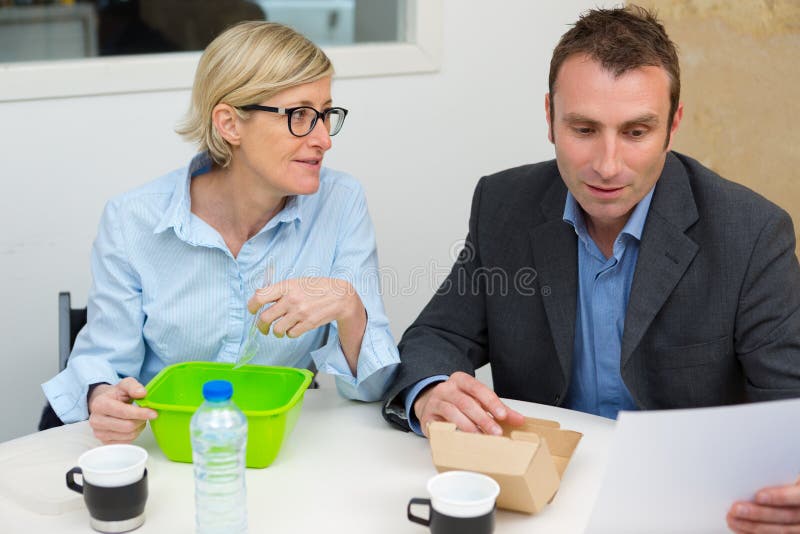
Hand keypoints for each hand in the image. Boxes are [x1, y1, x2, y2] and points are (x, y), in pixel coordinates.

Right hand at [88, 377, 157, 443]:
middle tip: (146, 414)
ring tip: (138, 418)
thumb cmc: (116, 395)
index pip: (123, 412)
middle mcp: (96, 420)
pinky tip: (132, 426)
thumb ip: (133, 386)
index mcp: (99, 404)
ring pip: (128, 435)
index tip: (153, 413)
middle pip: (127, 426)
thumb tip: (141, 393)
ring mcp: (99, 433)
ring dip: (139, 427)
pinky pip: (126, 442)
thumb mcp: (125, 385)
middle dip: (141, 420)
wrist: (105, 404)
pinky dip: (134, 434)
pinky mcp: (105, 442)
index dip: (140, 413)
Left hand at [247, 277, 361, 337]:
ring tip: (280, 330)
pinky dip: (290, 333)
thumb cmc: (315, 288)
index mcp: (286, 286)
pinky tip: (294, 328)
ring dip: (276, 332)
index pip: (259, 297)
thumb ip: (278, 290)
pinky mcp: (308, 323)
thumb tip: (258, 298)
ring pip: (277, 330)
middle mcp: (291, 299)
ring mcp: (300, 312)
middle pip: (265, 318)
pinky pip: (291, 334)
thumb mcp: (296, 282)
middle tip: (263, 327)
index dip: (251, 306)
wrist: (339, 295)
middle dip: (261, 325)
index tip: (252, 311)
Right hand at [413, 371, 524, 437]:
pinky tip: (463, 439)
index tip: (503, 416)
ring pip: (453, 412)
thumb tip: (519, 420)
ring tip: (482, 438)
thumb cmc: (457, 402)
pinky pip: (440, 424)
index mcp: (460, 380)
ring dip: (469, 427)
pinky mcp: (427, 417)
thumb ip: (498, 409)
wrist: (430, 403)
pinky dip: (453, 432)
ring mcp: (435, 402)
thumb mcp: (477, 400)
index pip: (477, 388)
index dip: (491, 402)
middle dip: (483, 419)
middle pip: (466, 402)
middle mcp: (446, 388)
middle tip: (496, 432)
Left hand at [727, 478, 799, 532]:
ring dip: (753, 526)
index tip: (759, 496)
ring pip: (781, 530)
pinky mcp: (791, 532)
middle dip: (759, 513)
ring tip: (732, 519)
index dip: (780, 497)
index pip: (798, 496)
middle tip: (736, 508)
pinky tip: (739, 528)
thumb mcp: (784, 475)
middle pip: (787, 515)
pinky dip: (753, 533)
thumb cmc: (784, 479)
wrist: (791, 496)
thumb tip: (751, 470)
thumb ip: (773, 476)